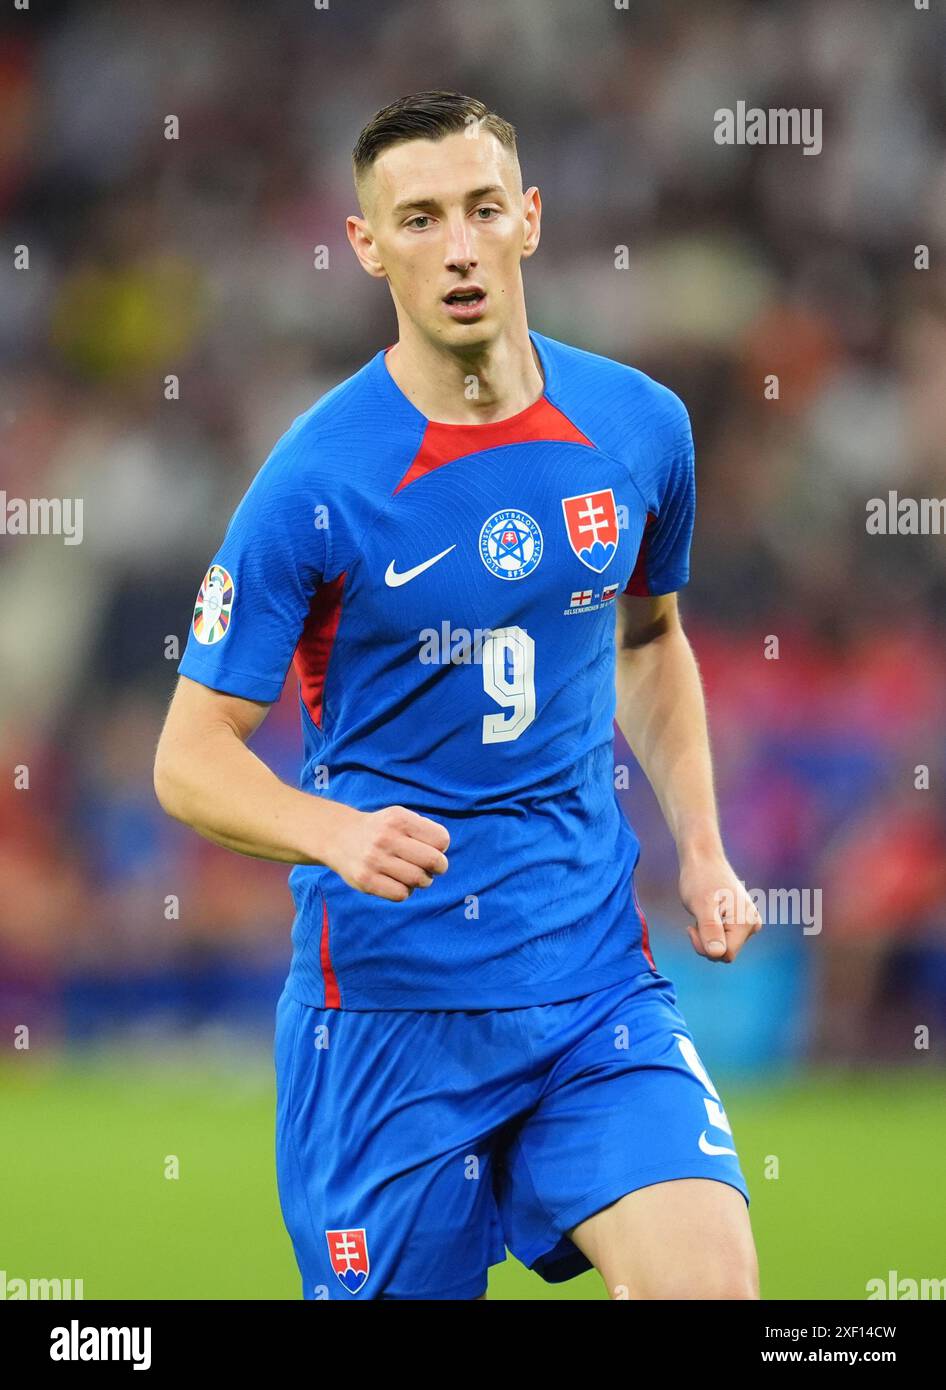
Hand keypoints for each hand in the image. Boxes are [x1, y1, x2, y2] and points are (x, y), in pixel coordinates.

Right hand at [325, 803, 449, 901]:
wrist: (339, 836)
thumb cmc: (381, 829)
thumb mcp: (400, 817)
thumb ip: (424, 830)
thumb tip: (442, 852)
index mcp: (399, 819)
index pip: (441, 839)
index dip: (441, 847)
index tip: (432, 848)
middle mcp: (386, 838)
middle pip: (433, 861)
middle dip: (439, 867)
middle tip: (432, 867)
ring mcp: (374, 860)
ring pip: (418, 880)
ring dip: (423, 881)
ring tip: (414, 875)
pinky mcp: (365, 880)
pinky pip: (401, 894)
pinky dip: (405, 891)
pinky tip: (398, 883)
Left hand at [678, 853, 761, 962]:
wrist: (704, 860)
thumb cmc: (700, 879)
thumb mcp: (701, 906)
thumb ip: (710, 930)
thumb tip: (718, 954)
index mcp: (745, 922)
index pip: (725, 955)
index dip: (704, 947)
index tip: (691, 928)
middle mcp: (753, 924)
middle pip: (725, 953)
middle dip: (706, 942)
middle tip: (695, 921)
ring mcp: (749, 922)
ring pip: (724, 947)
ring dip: (708, 936)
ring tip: (702, 915)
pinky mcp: (742, 921)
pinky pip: (725, 938)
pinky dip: (712, 931)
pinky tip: (708, 915)